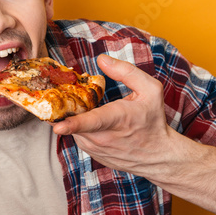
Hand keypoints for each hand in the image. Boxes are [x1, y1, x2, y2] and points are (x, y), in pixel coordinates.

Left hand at [51, 54, 178, 175]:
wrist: (157, 155)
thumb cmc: (153, 120)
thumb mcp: (150, 90)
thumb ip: (126, 71)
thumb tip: (101, 59)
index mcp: (118, 119)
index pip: (93, 122)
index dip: (73, 123)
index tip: (58, 126)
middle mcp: (103, 137)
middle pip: (73, 119)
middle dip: (66, 106)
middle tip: (67, 93)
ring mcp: (95, 148)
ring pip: (72, 126)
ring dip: (74, 115)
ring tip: (90, 107)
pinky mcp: (90, 153)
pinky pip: (77, 134)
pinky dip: (79, 126)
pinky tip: (93, 120)